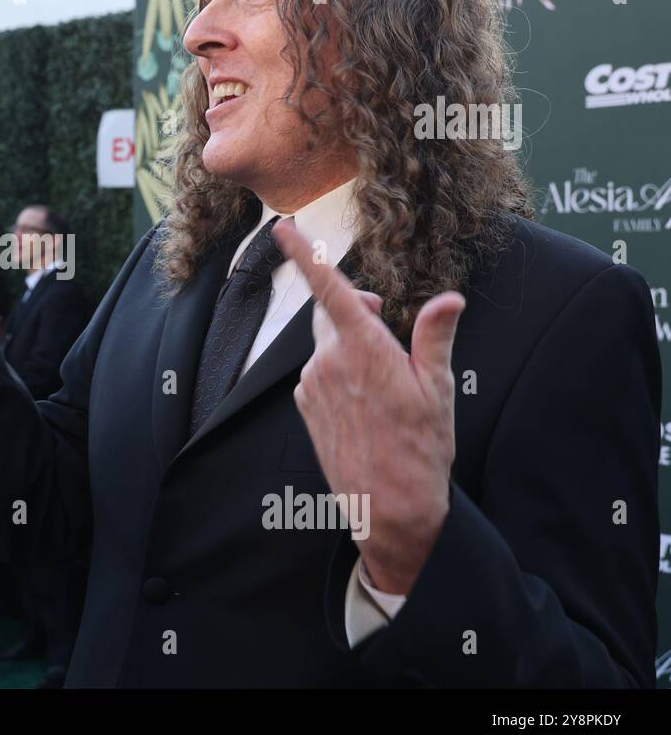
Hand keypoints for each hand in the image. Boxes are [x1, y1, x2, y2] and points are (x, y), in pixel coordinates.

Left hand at [272, 219, 465, 595]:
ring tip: (384, 387)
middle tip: (388, 326)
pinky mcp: (305, 405)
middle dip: (355, 311)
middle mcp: (328, 361)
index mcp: (363, 349)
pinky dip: (338, 373)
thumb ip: (436, 337)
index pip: (330, 289)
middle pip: (332, 315)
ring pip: (326, 346)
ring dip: (349, 349)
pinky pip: (319, 372)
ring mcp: (312, 385)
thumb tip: (449, 298)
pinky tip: (364, 404)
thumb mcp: (438, 389)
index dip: (306, 254)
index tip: (284, 228)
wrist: (390, 506)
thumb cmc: (421, 448)